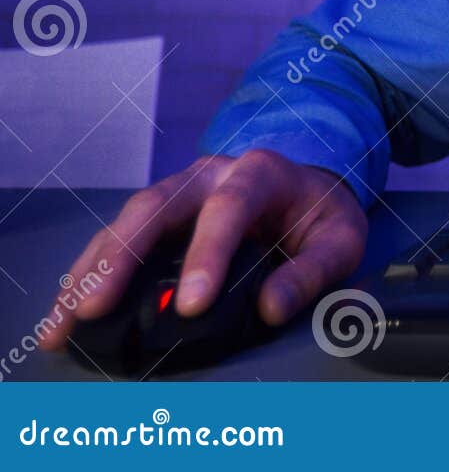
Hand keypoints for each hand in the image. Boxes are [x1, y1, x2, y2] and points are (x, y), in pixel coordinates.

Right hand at [39, 150, 367, 350]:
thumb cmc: (323, 217)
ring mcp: (178, 190)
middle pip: (156, 206)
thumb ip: (312, 272)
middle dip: (122, 257)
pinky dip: (91, 274)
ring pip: (126, 222)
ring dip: (91, 271)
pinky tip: (68, 309)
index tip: (191, 306)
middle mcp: (210, 174)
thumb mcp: (341, 240)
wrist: (310, 191)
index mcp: (261, 172)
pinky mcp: (160, 215)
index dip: (208, 254)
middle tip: (95, 307)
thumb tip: (270, 308)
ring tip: (64, 320)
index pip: (230, 207)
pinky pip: (118, 239)